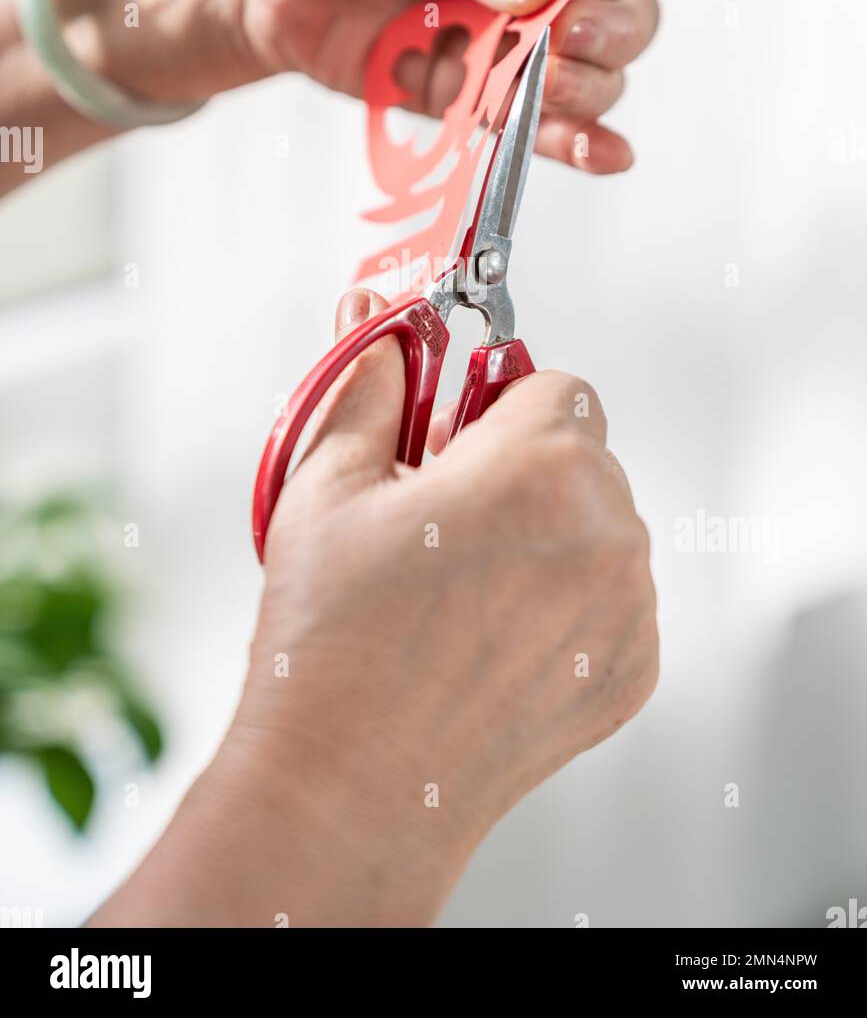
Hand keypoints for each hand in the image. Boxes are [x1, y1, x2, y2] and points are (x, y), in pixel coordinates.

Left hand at [61, 0, 658, 171]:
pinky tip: (603, 155)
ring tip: (550, 92)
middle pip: (611, 15)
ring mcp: (497, 39)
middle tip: (566, 46)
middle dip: (604, 37)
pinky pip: (527, 122)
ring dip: (584, 93)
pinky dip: (567, 143)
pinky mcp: (461, 93)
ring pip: (582, 77)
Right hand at [220, 289, 656, 925]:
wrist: (349, 786)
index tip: (456, 434)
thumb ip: (368, 382)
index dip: (497, 402)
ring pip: (600, 526)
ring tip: (458, 584)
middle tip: (442, 513)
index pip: (556, 383)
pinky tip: (489, 634)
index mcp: (541, 468)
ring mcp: (629, 611)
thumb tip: (376, 316)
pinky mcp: (631, 672)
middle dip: (519, 466)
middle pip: (583, 454)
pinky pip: (612, 598)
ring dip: (546, 533)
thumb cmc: (332, 641)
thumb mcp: (328, 483)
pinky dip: (565, 602)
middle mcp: (607, 534)